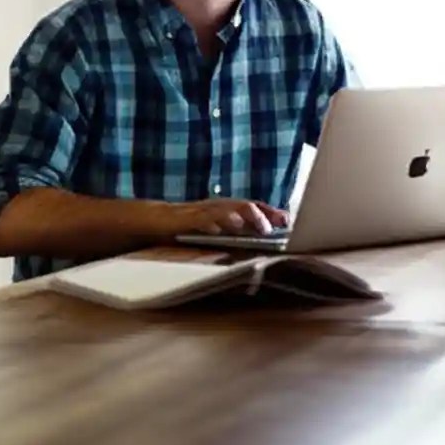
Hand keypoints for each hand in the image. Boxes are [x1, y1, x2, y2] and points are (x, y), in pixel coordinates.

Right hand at [158, 199, 290, 237]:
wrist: (157, 220)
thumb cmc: (192, 228)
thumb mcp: (220, 230)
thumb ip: (241, 232)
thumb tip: (265, 239)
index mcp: (229, 208)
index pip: (256, 206)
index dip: (271, 212)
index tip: (286, 221)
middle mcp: (220, 206)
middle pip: (244, 205)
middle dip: (259, 215)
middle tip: (269, 228)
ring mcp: (204, 211)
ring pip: (225, 209)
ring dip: (237, 217)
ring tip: (247, 226)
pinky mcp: (187, 219)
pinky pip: (200, 220)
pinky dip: (210, 224)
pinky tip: (217, 230)